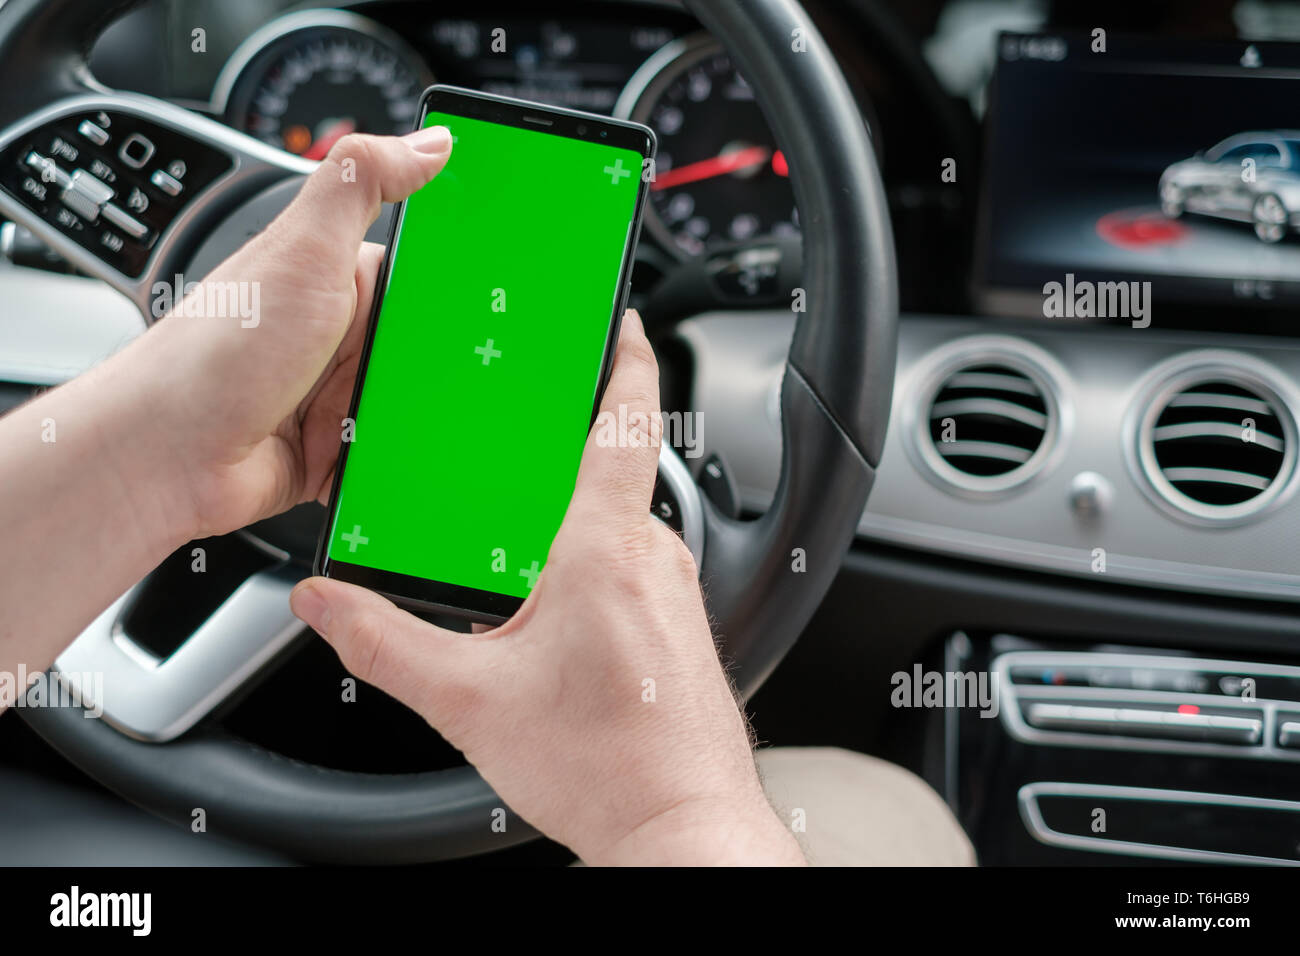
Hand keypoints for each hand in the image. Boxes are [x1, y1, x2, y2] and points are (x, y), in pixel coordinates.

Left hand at [134, 125, 452, 538]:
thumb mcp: (301, 250)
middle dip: (438, 370)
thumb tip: (429, 142)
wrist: (168, 456)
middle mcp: (336, 335)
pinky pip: (389, 457)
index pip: (420, 273)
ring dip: (418, 421)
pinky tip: (398, 462)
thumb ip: (361, 183)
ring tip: (405, 424)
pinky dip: (398, 463)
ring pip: (413, 407)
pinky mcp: (333, 451)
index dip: (451, 288)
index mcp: (334, 277)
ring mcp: (334, 395)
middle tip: (430, 378)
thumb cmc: (217, 354)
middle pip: (425, 348)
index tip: (487, 303)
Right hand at [289, 312, 804, 865]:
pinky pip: (634, 564)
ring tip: (512, 541)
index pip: (624, 422)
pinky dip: (591, 560)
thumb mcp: (468, 701)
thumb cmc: (606, 768)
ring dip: (571, 517)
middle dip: (561, 451)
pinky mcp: (680, 623)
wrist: (681, 827)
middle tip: (513, 440)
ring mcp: (675, 590)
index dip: (623, 359)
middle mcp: (653, 557)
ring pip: (620, 523)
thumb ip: (384, 643)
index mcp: (605, 549)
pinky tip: (549, 608)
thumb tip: (325, 603)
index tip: (620, 319)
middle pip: (612, 468)